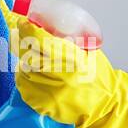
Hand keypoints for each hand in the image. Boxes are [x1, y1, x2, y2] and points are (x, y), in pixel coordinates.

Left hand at [0, 0, 116, 127]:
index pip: (42, 41)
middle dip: (23, 43)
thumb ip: (68, 40)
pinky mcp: (43, 104)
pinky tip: (36, 75)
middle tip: (24, 37)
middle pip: (28, 54)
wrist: (103, 105)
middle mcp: (61, 76)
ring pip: (24, 69)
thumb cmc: (97, 76)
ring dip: (26, 61)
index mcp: (74, 59)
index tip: (23, 23)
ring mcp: (50, 92)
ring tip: (36, 59)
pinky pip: (24, 85)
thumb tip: (42, 24)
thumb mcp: (89, 52)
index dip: (28, 30)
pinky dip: (26, 77)